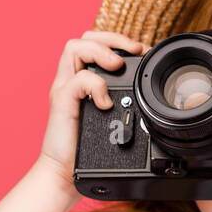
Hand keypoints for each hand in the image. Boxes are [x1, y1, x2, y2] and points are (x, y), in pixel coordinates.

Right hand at [38, 30, 149, 193]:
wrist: (65, 174)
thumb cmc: (87, 151)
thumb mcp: (111, 120)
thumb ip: (122, 103)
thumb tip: (149, 94)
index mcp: (82, 81)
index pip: (96, 44)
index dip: (119, 41)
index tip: (143, 52)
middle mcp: (70, 80)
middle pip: (85, 37)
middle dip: (112, 37)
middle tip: (135, 50)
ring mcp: (64, 89)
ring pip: (75, 47)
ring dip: (101, 51)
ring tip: (118, 66)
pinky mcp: (61, 102)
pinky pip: (78, 78)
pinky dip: (96, 85)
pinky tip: (106, 103)